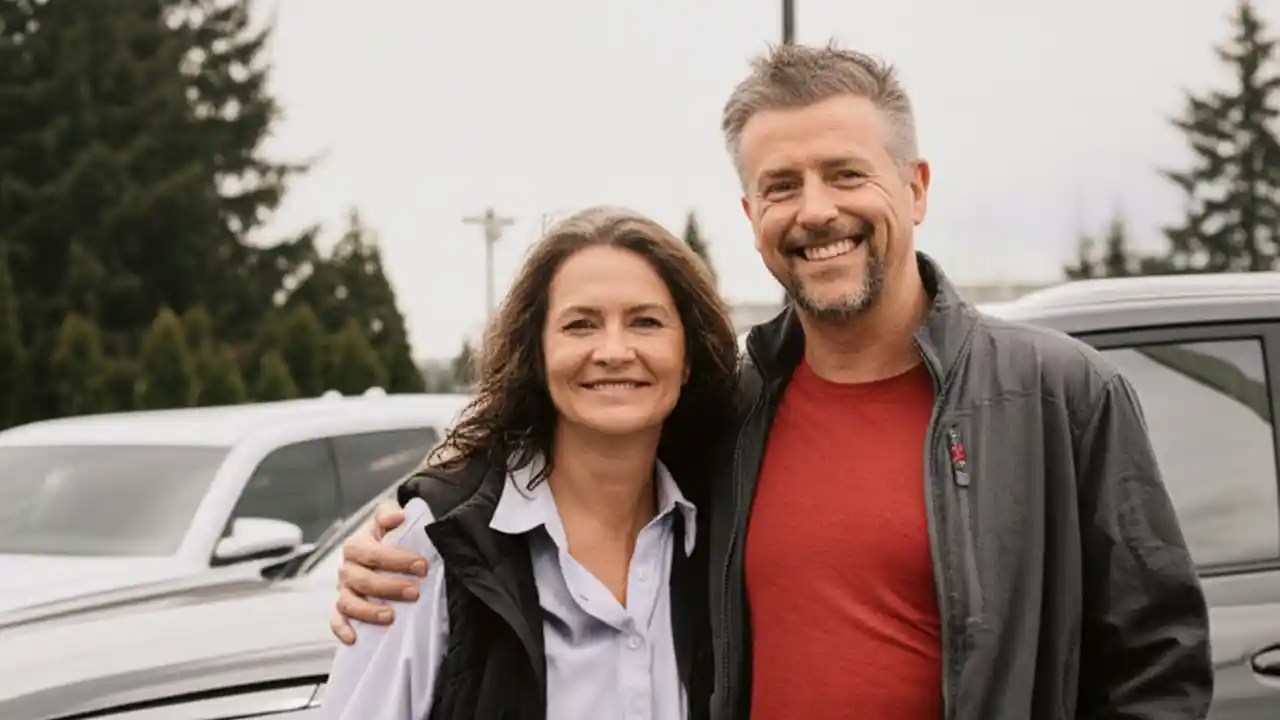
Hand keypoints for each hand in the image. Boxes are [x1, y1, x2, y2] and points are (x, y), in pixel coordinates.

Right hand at [329, 500, 429, 644]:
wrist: (379, 548)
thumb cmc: (386, 534)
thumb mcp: (388, 518)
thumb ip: (389, 513)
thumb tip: (397, 517)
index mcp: (356, 545)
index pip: (373, 553)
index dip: (397, 560)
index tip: (422, 566)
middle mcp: (347, 568)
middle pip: (363, 581)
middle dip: (389, 587)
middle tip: (414, 592)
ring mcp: (344, 590)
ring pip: (348, 603)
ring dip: (368, 612)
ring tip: (391, 617)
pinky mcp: (343, 608)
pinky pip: (336, 620)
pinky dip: (341, 630)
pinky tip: (354, 639)